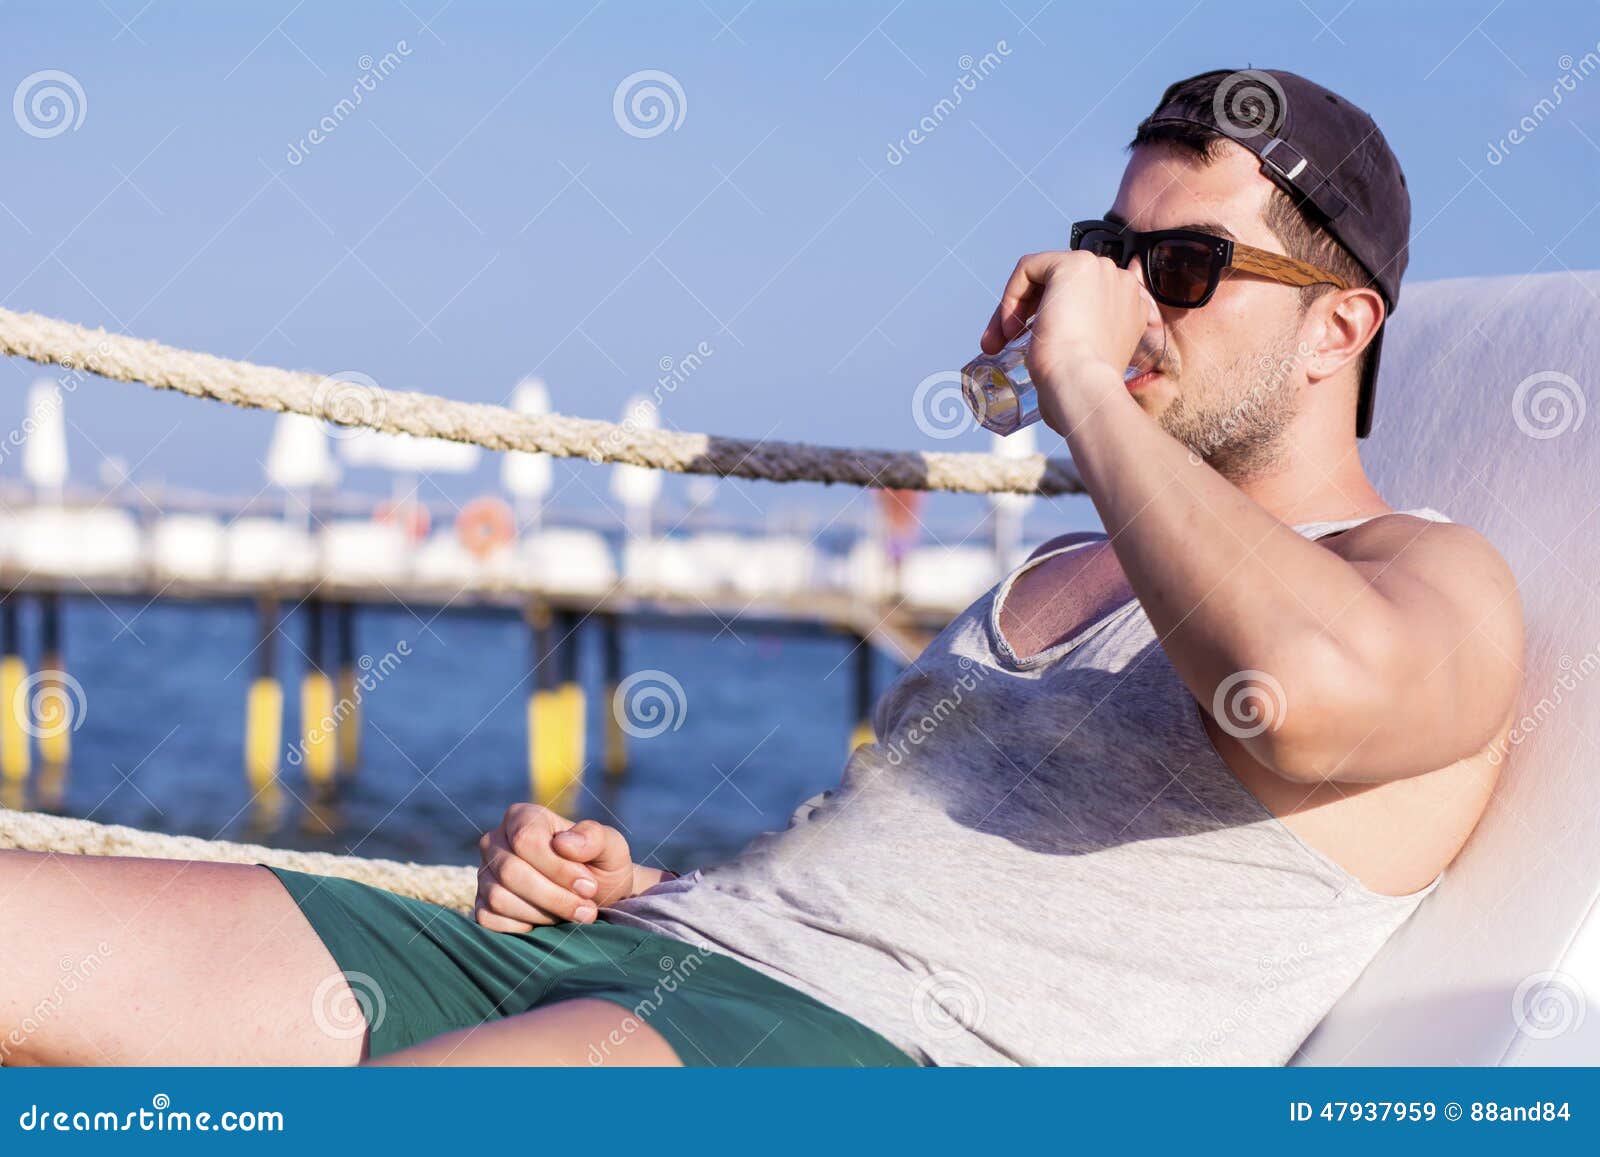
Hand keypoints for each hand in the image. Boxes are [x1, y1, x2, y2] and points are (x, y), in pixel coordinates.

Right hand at [473, 804, 639, 932]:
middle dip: (554, 897)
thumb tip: (563, 843)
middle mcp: (496, 841)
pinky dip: (524, 926)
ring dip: (543, 913)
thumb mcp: (611, 847)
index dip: (558, 868)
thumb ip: (594, 837)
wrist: (594, 899)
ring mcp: (486, 874)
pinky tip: (548, 921)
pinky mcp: (482, 905)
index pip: (526, 839)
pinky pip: (490, 919)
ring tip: (572, 914)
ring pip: (500, 897)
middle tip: (586, 910)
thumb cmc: (601, 866)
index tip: (589, 886)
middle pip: (511, 871)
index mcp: (522, 817)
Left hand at [979, 250, 1159, 417]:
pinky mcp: (1073, 265)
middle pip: (1063, 286)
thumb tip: (1053, 358)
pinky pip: (1029, 267)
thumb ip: (1083, 350)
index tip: (1036, 344)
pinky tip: (1008, 326)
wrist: (1082, 386)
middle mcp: (1121, 283)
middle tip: (1007, 342)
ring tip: (1002, 340)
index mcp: (1131, 308)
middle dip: (1029, 311)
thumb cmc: (1084, 390)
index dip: (1056, 317)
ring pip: (1044, 276)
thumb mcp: (1091, 366)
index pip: (1087, 298)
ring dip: (1017, 306)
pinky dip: (1011, 294)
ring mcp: (1100, 271)